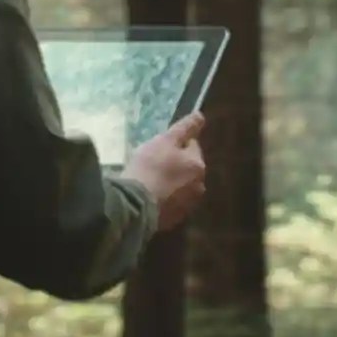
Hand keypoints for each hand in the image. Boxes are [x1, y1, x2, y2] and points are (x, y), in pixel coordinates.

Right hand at [121, 112, 207, 231]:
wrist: (135, 205)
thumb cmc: (150, 167)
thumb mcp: (165, 141)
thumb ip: (185, 128)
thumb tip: (201, 116)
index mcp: (198, 165)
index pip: (191, 146)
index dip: (174, 144)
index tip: (158, 146)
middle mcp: (199, 186)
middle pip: (187, 168)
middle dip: (174, 164)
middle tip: (151, 163)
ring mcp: (187, 205)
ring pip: (179, 186)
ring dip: (169, 182)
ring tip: (148, 181)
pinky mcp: (173, 220)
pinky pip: (169, 203)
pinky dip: (162, 198)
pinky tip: (147, 196)